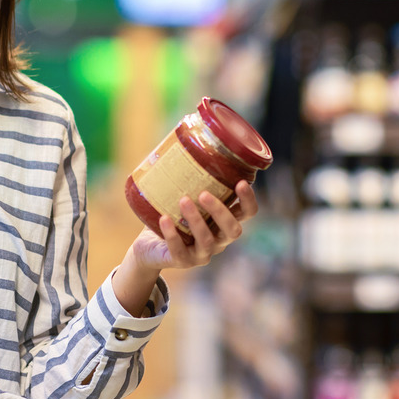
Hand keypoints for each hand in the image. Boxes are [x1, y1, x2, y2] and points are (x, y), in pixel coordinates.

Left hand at [127, 181, 258, 271]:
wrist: (150, 246)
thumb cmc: (172, 215)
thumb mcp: (183, 196)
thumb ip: (190, 176)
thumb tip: (183, 137)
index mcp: (224, 222)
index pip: (248, 214)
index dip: (248, 201)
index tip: (241, 182)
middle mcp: (219, 240)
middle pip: (233, 231)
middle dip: (221, 212)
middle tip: (204, 194)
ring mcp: (202, 254)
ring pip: (208, 241)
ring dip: (197, 221)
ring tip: (183, 201)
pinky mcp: (183, 262)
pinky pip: (180, 251)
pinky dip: (173, 235)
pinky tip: (165, 219)